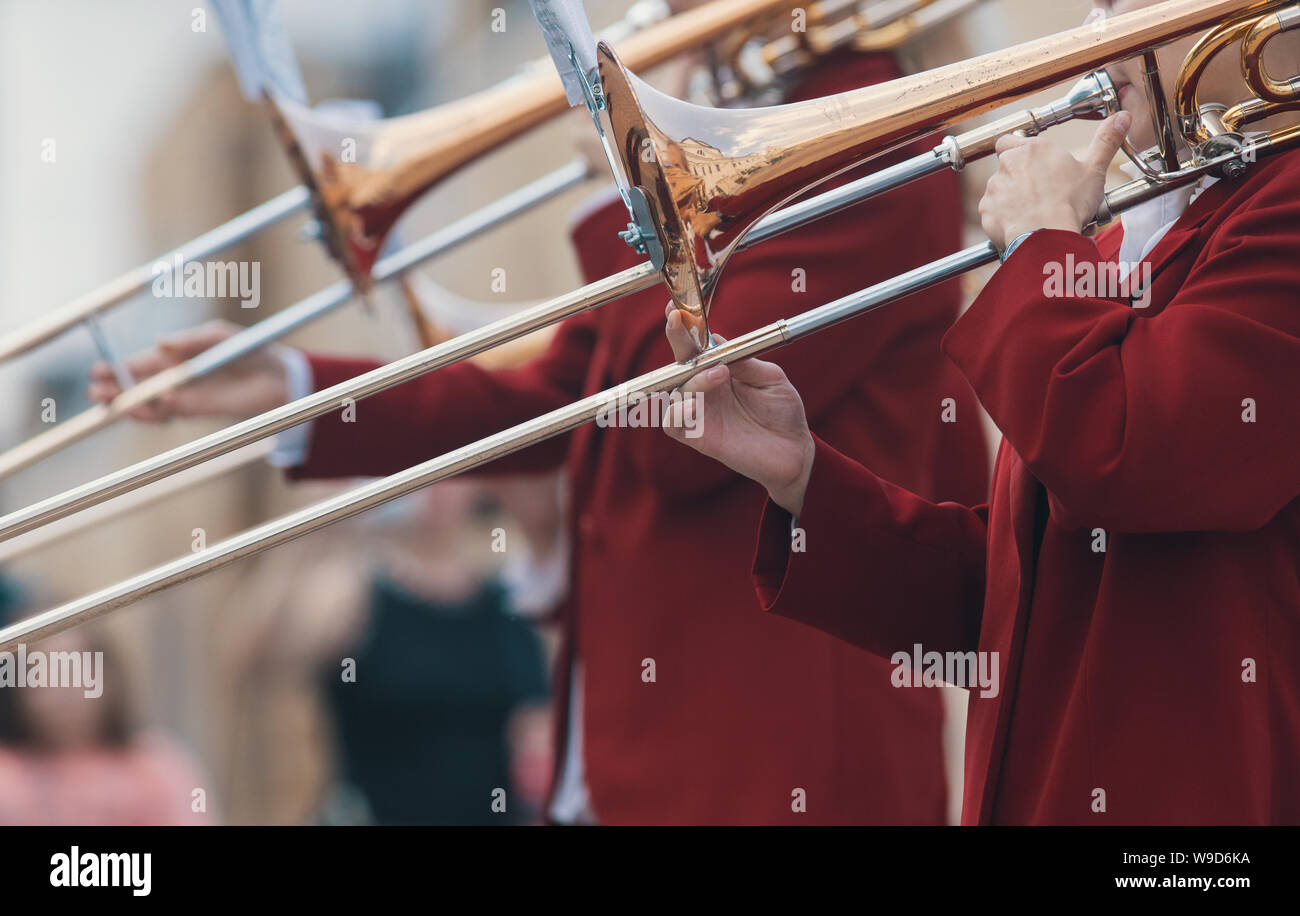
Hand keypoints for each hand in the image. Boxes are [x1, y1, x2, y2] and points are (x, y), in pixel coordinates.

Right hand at [86, 319, 290, 421]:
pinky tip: (140, 411)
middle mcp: (175, 376)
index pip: (140, 363)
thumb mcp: (219, 336)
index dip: (118, 368)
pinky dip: (151, 414)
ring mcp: (183, 394)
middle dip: (114, 389)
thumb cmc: (250, 349)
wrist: (278, 377)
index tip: (98, 372)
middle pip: (136, 385)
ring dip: (128, 405)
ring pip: (147, 402)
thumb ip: (191, 340)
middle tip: (95, 393)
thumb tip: (161, 343)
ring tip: (111, 405)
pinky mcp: (196, 410)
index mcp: (176, 355)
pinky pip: (167, 414)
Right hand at [661, 304, 814, 515]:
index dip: (684, 326)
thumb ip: (744, 361)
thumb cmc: (783, 413)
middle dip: (676, 338)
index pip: (696, 345)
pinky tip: (695, 404)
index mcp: (720, 369)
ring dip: (693, 377)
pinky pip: (672, 423)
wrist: (795, 450)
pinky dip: (677, 411)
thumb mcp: (771, 378)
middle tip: (678, 320)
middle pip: (680, 360)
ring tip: (720, 373)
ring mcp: (700, 412)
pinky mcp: (699, 437)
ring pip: (675, 389)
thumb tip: (717, 340)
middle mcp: (705, 389)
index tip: (677, 307)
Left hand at [980, 111, 1131, 250]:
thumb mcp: (1094, 170)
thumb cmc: (1070, 204)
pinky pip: (992, 212)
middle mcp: (1009, 164)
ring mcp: (995, 187)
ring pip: (998, 190)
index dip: (1017, 152)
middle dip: (1018, 179)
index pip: (1010, 140)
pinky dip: (1003, 218)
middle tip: (1039, 193)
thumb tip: (1122, 117)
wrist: (1047, 235)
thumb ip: (1106, 141)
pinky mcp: (986, 209)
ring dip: (1010, 199)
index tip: (1031, 165)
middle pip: (1006, 167)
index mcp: (1033, 149)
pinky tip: (1021, 224)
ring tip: (1033, 212)